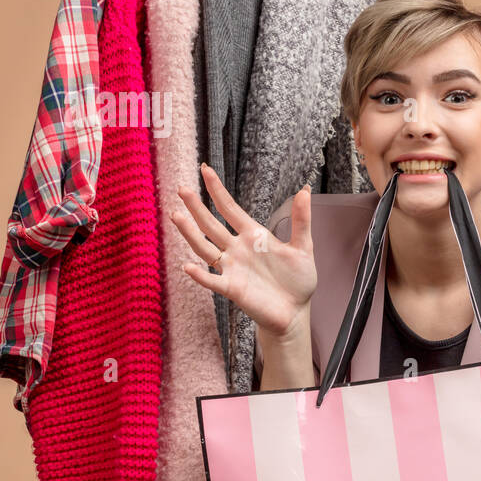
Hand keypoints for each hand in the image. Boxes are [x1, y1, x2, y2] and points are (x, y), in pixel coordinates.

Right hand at [172, 163, 317, 339]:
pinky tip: (188, 266)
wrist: (296, 311)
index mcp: (253, 235)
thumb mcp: (303, 247)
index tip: (205, 170)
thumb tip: (304, 189)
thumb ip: (301, 220)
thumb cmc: (297, 280)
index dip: (217, 190)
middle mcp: (237, 249)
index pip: (230, 209)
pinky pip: (213, 281)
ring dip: (190, 233)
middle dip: (197, 207)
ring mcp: (232, 269)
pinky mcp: (232, 289)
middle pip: (211, 224)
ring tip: (176, 215)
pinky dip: (200, 275)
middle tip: (181, 188)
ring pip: (205, 248)